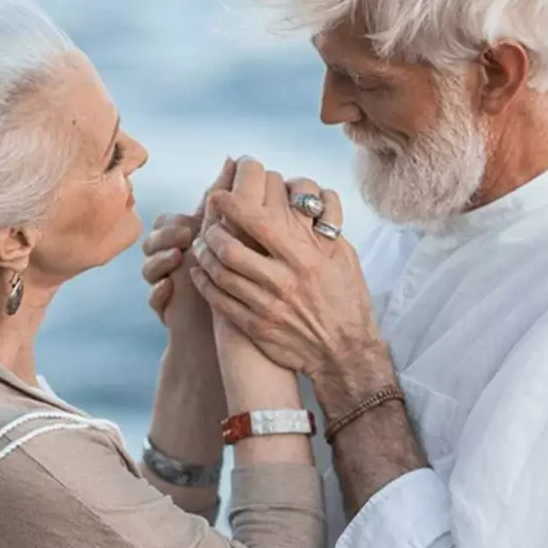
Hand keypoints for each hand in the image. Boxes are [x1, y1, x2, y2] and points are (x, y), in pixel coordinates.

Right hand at [141, 158, 235, 330]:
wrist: (233, 320)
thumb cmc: (236, 270)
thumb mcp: (233, 232)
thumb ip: (227, 199)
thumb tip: (234, 158)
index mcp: (185, 239)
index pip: (165, 221)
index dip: (173, 222)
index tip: (192, 224)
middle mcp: (172, 259)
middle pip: (150, 241)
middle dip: (164, 238)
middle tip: (184, 239)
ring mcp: (166, 283)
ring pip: (148, 268)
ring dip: (159, 263)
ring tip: (178, 260)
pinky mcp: (166, 309)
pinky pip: (153, 300)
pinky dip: (160, 294)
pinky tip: (171, 289)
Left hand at [189, 160, 393, 398]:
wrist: (345, 352)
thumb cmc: (346, 298)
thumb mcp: (343, 256)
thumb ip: (316, 229)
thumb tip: (295, 199)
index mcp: (305, 258)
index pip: (259, 223)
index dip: (232, 205)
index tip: (219, 195)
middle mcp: (283, 281)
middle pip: (231, 249)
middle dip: (211, 231)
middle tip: (206, 224)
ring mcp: (267, 306)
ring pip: (220, 274)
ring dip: (204, 255)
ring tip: (200, 244)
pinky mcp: (256, 327)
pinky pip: (220, 301)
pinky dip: (204, 284)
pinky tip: (200, 273)